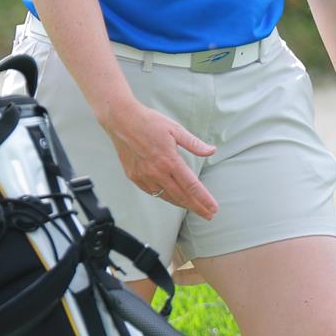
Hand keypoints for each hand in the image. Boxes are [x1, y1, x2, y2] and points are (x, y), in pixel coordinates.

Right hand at [98, 98, 217, 218]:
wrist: (121, 120)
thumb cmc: (149, 122)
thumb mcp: (175, 129)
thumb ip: (194, 144)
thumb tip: (211, 151)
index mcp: (169, 160)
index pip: (191, 186)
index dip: (204, 199)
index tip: (213, 209)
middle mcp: (156, 172)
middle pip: (181, 196)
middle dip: (196, 207)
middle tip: (209, 215)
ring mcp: (143, 176)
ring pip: (166, 196)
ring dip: (181, 203)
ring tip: (192, 207)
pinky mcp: (134, 176)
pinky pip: (152, 192)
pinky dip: (164, 196)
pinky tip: (171, 197)